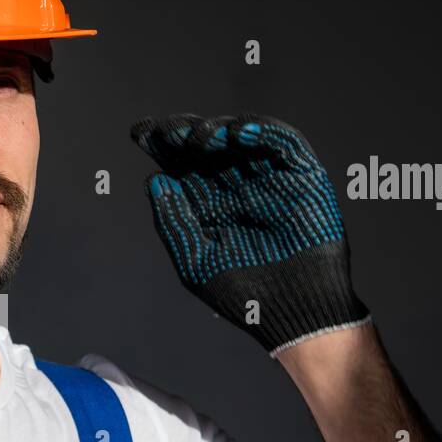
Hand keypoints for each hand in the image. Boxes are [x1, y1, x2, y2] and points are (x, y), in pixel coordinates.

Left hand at [130, 112, 371, 355]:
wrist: (295, 311)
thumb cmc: (245, 295)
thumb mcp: (197, 261)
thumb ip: (174, 222)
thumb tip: (154, 180)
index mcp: (208, 204)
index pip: (181, 165)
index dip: (161, 146)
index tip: (139, 134)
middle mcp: (236, 186)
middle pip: (206, 145)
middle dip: (184, 133)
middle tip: (167, 132)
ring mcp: (268, 178)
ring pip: (240, 137)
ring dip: (218, 130)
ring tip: (199, 138)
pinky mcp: (302, 175)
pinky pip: (283, 142)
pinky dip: (262, 131)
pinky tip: (237, 133)